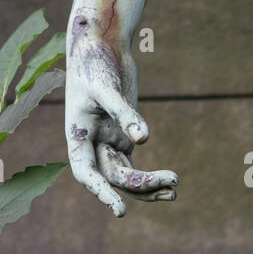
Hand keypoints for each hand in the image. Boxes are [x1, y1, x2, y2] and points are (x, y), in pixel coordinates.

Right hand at [65, 13, 178, 216]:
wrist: (99, 43)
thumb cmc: (95, 62)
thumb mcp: (107, 87)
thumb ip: (124, 114)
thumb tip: (143, 140)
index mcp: (78, 136)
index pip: (86, 173)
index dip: (101, 192)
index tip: (120, 209)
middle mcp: (92, 145)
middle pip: (114, 176)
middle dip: (141, 184)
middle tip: (172, 182)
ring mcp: (108, 142)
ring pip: (126, 177)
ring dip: (149, 186)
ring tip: (174, 190)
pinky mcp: (124, 136)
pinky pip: (135, 166)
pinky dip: (151, 177)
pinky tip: (171, 183)